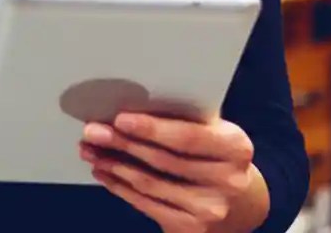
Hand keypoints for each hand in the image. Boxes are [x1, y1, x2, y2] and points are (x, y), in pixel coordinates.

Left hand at [80, 113, 258, 232]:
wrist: (239, 204)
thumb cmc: (216, 157)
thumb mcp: (214, 134)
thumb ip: (185, 121)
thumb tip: (130, 109)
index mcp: (235, 147)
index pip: (188, 137)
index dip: (152, 128)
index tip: (119, 119)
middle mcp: (228, 180)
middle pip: (164, 160)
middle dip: (123, 144)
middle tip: (93, 132)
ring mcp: (210, 209)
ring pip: (150, 183)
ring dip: (114, 165)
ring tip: (91, 151)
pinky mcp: (191, 229)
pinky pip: (146, 204)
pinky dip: (120, 187)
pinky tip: (104, 173)